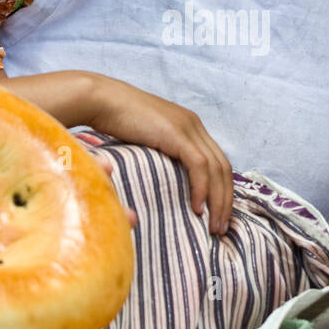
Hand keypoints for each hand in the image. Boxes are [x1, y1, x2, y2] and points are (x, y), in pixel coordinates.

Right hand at [87, 77, 233, 233]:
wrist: (102, 101)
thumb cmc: (115, 123)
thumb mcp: (146, 140)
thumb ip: (160, 155)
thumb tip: (163, 182)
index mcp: (190, 126)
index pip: (219, 162)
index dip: (223, 190)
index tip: (219, 215)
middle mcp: (195, 125)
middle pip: (224, 167)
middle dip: (226, 200)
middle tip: (222, 227)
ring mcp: (188, 128)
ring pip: (216, 169)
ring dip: (218, 200)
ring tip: (214, 225)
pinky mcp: (177, 134)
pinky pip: (199, 165)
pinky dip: (201, 189)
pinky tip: (197, 208)